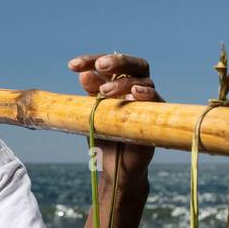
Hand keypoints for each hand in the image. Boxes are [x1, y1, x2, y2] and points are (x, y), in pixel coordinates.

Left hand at [67, 51, 162, 174]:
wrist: (116, 167)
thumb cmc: (105, 138)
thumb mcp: (92, 115)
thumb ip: (90, 95)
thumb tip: (84, 74)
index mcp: (116, 84)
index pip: (108, 66)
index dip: (90, 60)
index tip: (72, 65)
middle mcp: (134, 88)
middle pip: (132, 65)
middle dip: (116, 61)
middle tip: (99, 65)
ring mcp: (146, 100)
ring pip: (142, 80)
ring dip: (122, 83)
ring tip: (104, 92)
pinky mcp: (156, 114)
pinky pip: (156, 98)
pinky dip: (146, 93)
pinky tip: (135, 93)